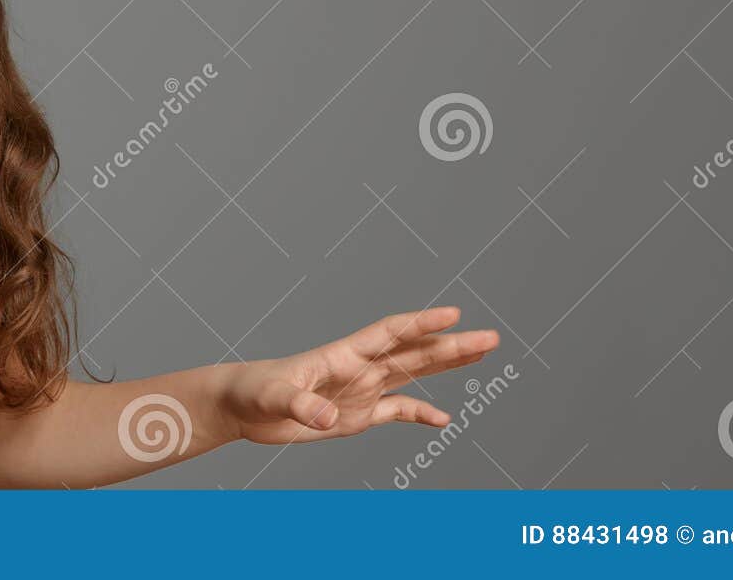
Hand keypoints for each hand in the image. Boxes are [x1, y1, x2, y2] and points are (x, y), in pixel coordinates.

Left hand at [218, 305, 498, 444]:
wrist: (242, 407)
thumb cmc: (253, 391)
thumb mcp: (273, 397)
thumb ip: (301, 405)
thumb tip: (329, 419)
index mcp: (342, 354)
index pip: (389, 333)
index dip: (421, 323)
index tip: (453, 314)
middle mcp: (359, 368)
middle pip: (414, 351)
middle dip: (452, 344)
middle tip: (490, 337)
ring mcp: (361, 390)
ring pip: (413, 374)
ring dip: (446, 365)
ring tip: (481, 354)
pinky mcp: (356, 415)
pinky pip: (397, 410)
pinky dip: (421, 412)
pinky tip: (444, 418)